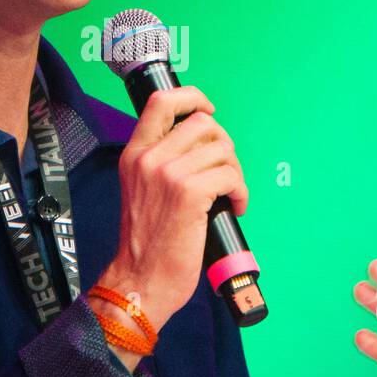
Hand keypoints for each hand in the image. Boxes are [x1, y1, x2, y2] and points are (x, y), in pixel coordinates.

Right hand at [94, 86, 248, 346]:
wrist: (140, 278)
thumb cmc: (147, 242)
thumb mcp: (142, 190)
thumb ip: (162, 163)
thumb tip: (202, 145)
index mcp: (135, 154)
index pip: (161, 101)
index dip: (192, 97)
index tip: (208, 111)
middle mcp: (149, 158)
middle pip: (203, 123)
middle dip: (224, 145)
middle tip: (225, 172)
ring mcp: (168, 174)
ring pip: (222, 149)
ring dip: (235, 171)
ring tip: (229, 194)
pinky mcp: (190, 193)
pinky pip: (231, 175)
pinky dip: (241, 192)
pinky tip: (234, 207)